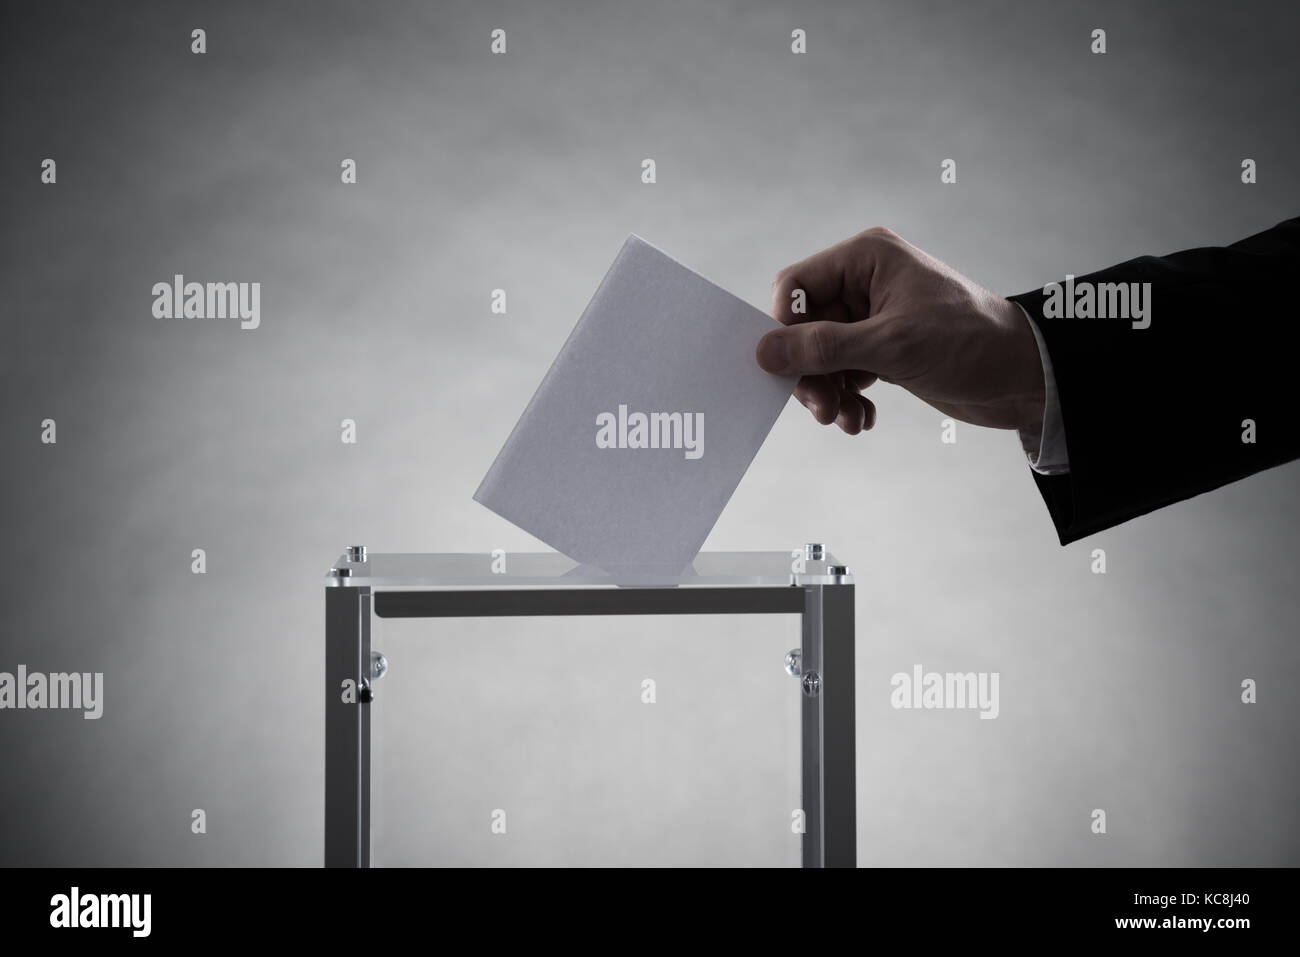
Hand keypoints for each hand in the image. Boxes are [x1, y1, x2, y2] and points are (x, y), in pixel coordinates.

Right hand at [755, 227, 1045, 435]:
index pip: (795, 286)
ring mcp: (874, 318)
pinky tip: (863, 419)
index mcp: (866, 259)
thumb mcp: (890, 346)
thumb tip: (764, 352)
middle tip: (820, 409)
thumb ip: (823, 348)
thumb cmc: (970, 344)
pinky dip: (847, 399)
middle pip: (804, 327)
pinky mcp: (884, 350)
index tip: (786, 370)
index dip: (783, 328)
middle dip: (809, 371)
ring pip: (821, 356)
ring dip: (827, 392)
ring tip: (845, 419)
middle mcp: (865, 283)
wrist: (1026, 377)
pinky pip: (844, 374)